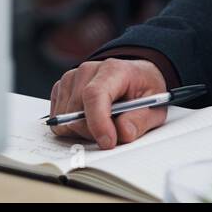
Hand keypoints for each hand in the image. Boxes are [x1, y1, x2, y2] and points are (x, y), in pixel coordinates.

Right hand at [48, 59, 168, 149]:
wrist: (134, 76)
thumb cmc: (142, 90)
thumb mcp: (154, 106)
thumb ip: (141, 120)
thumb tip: (124, 132)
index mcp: (114, 70)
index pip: (95, 95)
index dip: (98, 122)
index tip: (108, 142)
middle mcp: (88, 70)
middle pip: (77, 111)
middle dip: (93, 132)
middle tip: (112, 133)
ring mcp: (72, 77)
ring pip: (64, 118)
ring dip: (82, 130)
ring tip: (102, 123)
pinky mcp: (61, 88)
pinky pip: (58, 118)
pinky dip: (72, 126)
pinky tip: (89, 119)